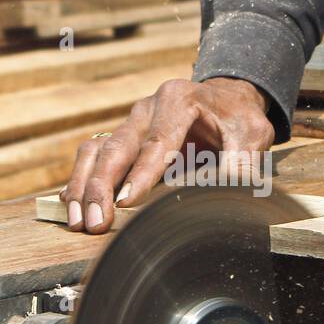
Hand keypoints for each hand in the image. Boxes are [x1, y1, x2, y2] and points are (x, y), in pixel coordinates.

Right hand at [60, 76, 273, 233]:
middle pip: (116, 148)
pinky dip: (80, 180)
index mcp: (178, 100)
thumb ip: (244, 158)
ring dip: (83, 187)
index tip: (126, 202)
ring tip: (78, 221)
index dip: (140, 173)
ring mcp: (130, 123)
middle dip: (100, 187)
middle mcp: (146, 109)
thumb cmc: (238, 117)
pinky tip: (71, 206)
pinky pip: (93, 155)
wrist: (225, 99)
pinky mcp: (122, 138)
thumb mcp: (251, 133)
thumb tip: (237, 186)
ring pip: (96, 151)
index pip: (156, 141)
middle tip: (94, 223)